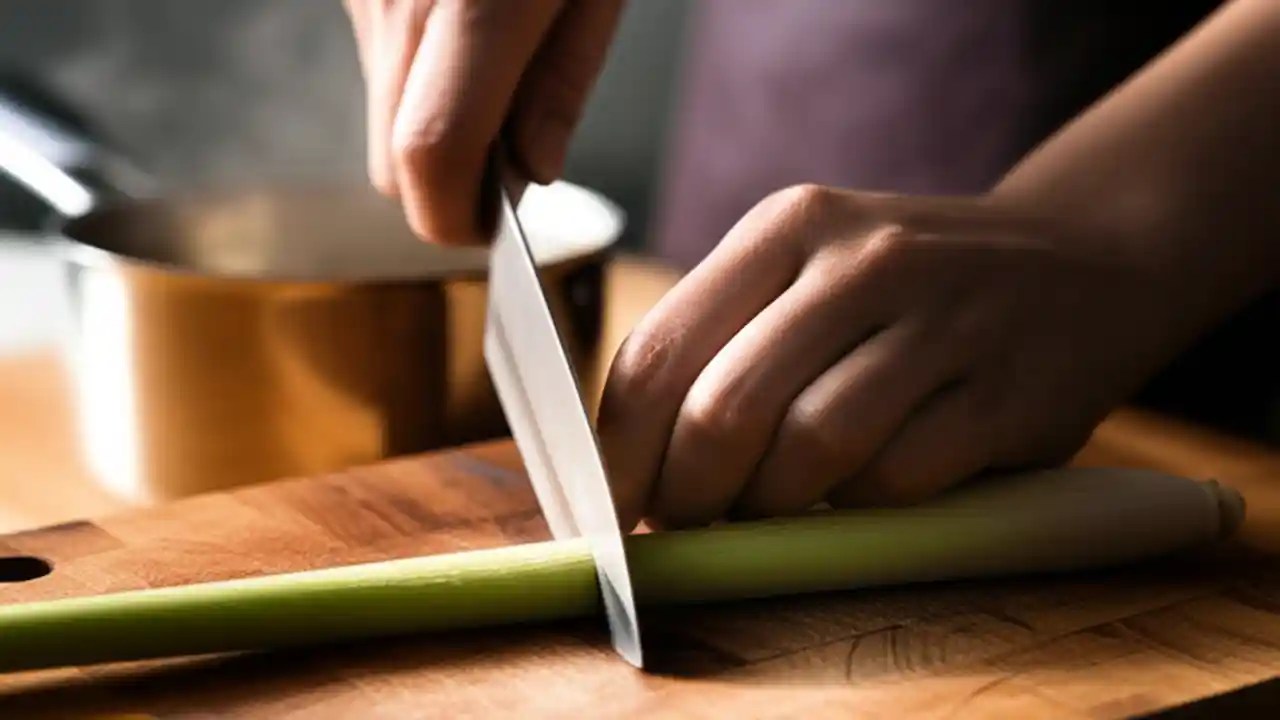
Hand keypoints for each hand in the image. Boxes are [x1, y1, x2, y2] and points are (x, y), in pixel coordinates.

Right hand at [343, 0, 623, 242]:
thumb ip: (563, 79)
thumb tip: (535, 172)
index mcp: (474, 2)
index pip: (434, 153)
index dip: (458, 216)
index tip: (496, 233)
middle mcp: (398, 2)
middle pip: (394, 164)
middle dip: (449, 188)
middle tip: (513, 157)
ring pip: (381, 120)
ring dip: (433, 128)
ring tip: (499, 69)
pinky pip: (378, 67)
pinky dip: (420, 79)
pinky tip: (466, 30)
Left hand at [598, 185, 1187, 529]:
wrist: (1084, 260)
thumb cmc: (912, 287)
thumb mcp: (813, 270)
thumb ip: (725, 344)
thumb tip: (632, 468)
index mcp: (789, 225)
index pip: (659, 349)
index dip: (620, 450)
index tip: (609, 506)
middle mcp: (862, 260)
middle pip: (725, 409)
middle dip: (689, 492)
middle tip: (687, 521)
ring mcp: (942, 323)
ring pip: (811, 448)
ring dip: (773, 505)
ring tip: (771, 505)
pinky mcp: (1006, 394)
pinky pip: (897, 480)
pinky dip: (861, 508)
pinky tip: (862, 491)